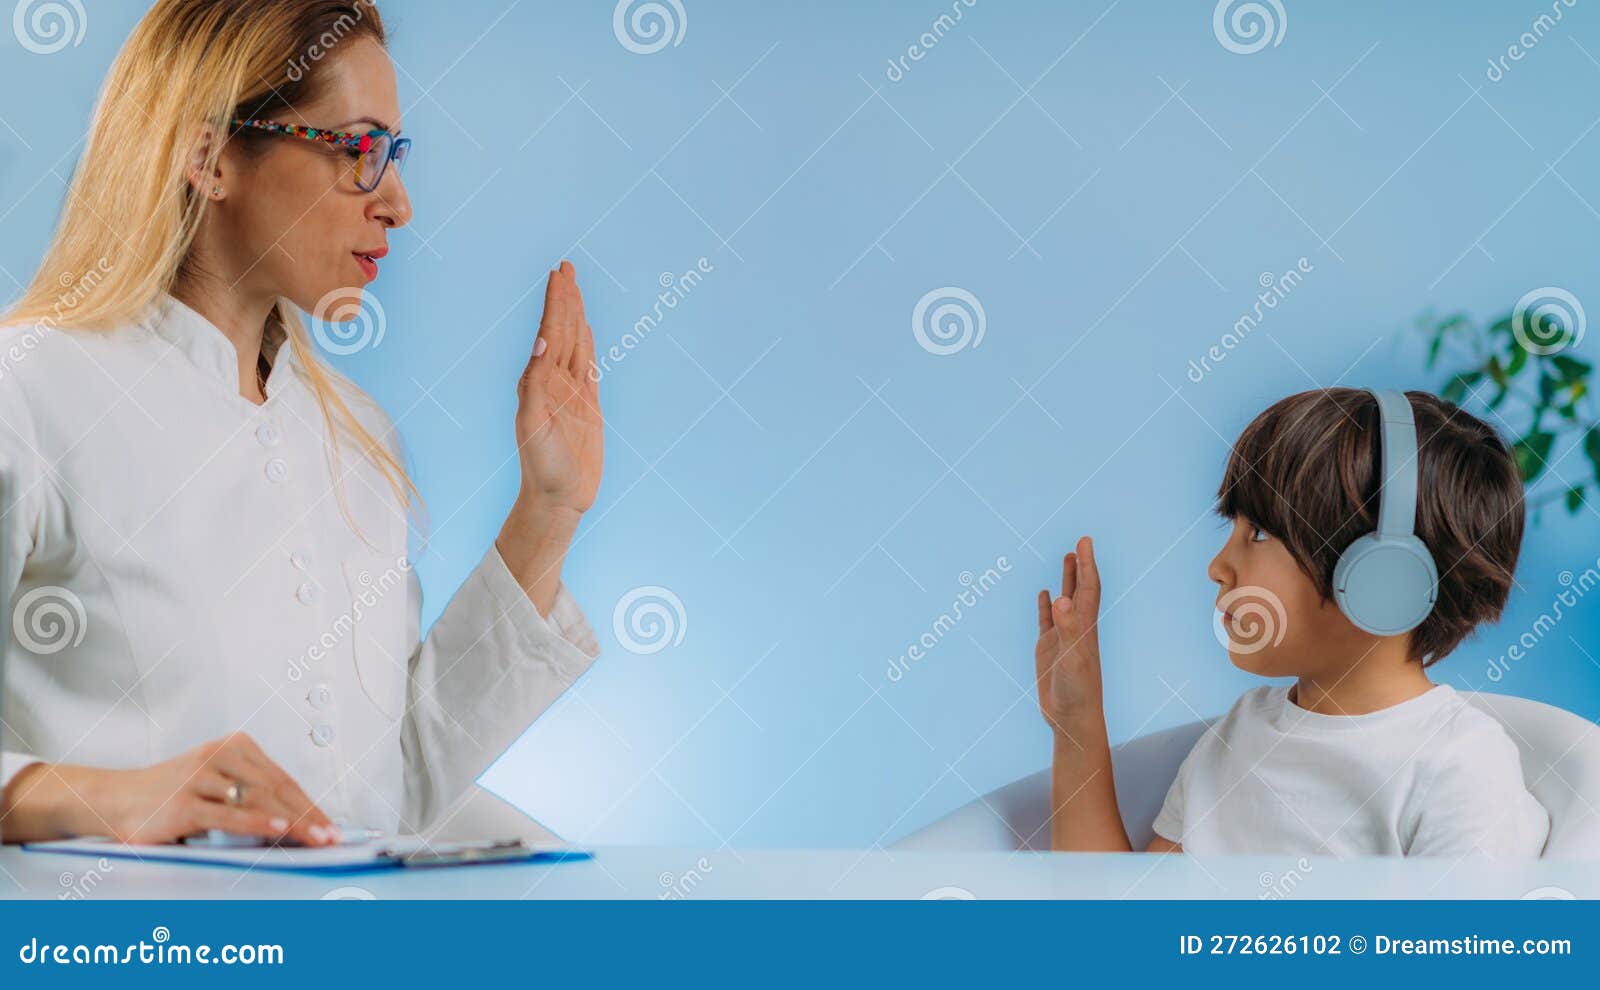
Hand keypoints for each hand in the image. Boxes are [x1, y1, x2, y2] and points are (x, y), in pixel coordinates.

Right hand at [60, 732, 335, 845]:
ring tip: (316, 838)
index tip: (331, 826)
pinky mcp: (186, 801)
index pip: (283, 779)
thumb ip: (250, 795)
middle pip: (278, 788)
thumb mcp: (216, 786)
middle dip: (309, 815)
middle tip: (332, 836)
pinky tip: (279, 830)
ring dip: (294, 823)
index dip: (310, 804)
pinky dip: (258, 823)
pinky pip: (229, 814)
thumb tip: (297, 821)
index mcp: (235, 746)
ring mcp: (202, 777)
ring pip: (259, 801)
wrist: (114, 799)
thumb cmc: (171, 796)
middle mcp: (221, 755)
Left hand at [513, 260, 603, 516]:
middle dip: (564, 299)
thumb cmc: (541, 466)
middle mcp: (552, 381)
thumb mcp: (533, 425)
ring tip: (575, 290)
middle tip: (566, 267)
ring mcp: (570, 392)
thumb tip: (542, 344)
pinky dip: (588, 345)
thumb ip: (535, 384)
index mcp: (537, 382)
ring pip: (575, 344)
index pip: (549, 333)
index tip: (559, 274)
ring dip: (575, 316)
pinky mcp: (587, 406)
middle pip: (562, 330)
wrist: (557, 498)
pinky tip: (587, 330)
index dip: (556, 303)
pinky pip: (589, 366)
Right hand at [1035, 535, 1105, 733]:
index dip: (1087, 564)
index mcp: (1085, 628)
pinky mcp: (1049, 649)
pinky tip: (1046, 595)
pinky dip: (1046, 605)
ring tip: (1068, 558)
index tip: (1085, 541)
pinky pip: (1047, 621)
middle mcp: (1076, 628)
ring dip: (1067, 580)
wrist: (1073, 719)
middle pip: (1080, 590)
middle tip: (1081, 542)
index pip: (1088, 588)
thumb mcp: (1072, 659)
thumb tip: (1061, 598)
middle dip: (1081, 565)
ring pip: (1065, 602)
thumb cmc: (1077, 692)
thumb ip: (1068, 628)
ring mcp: (1062, 638)